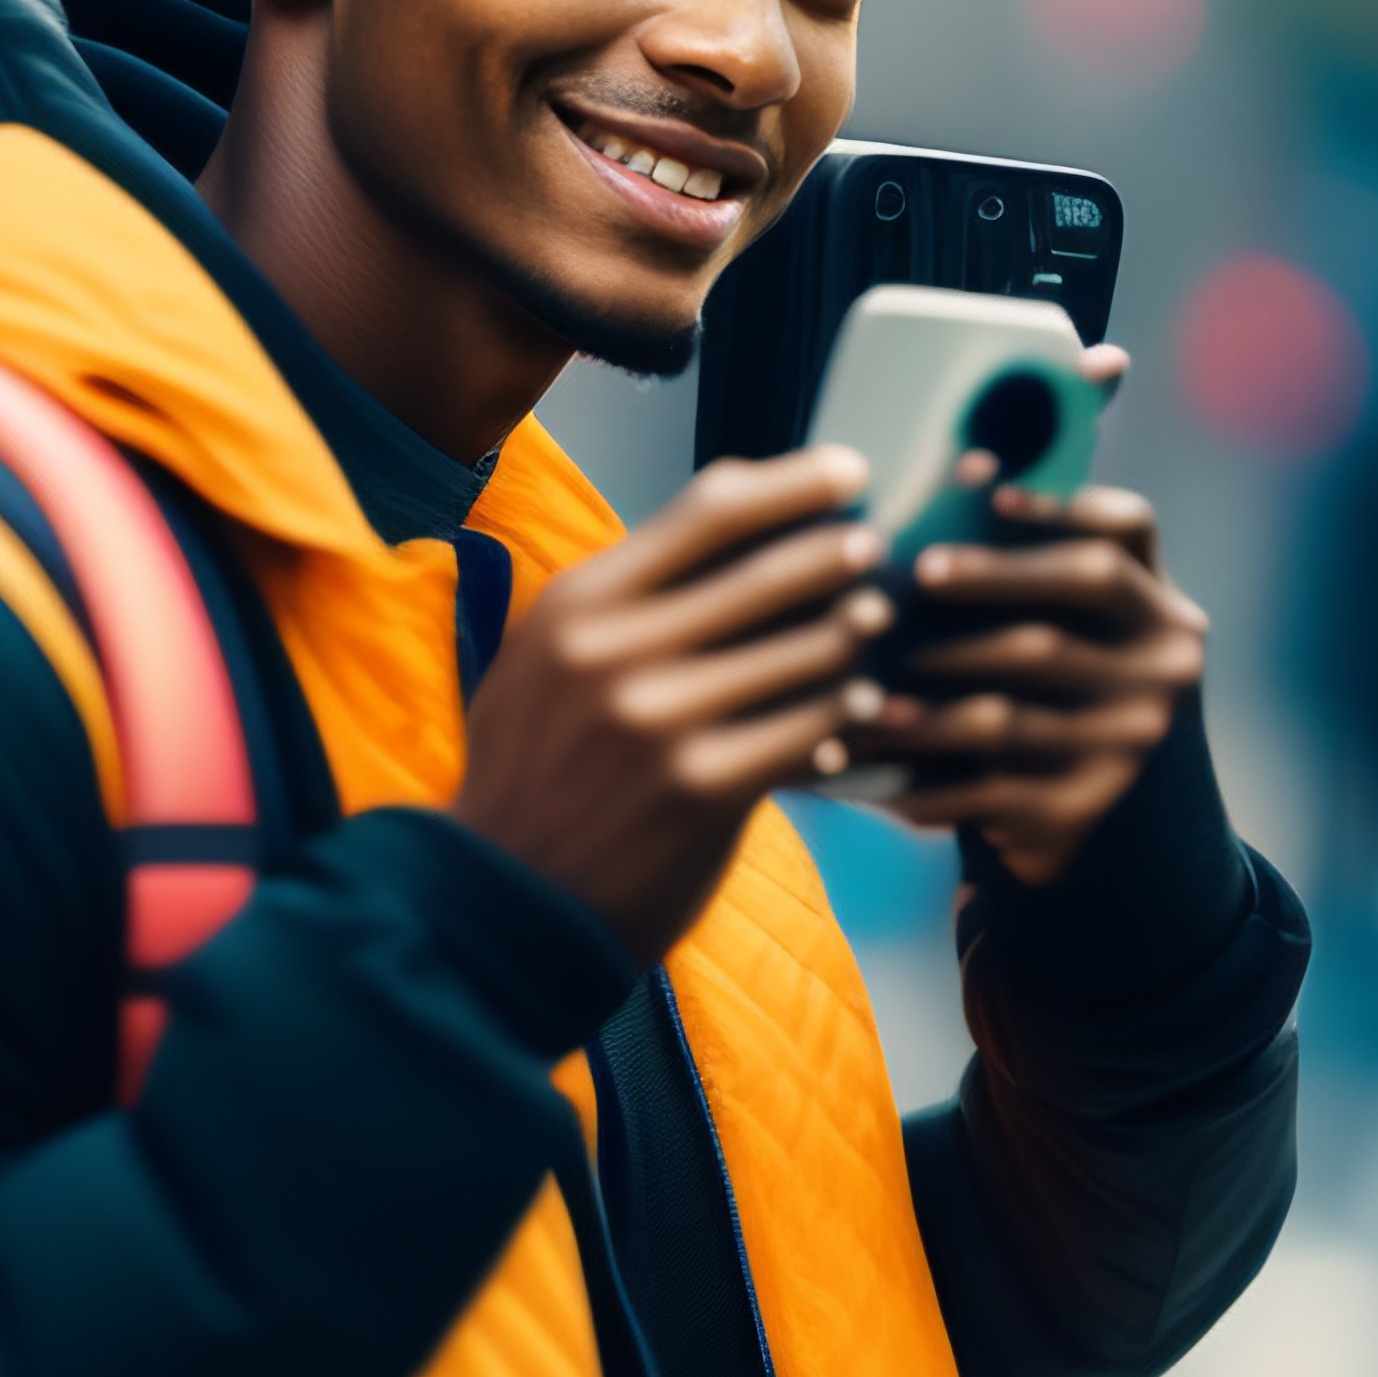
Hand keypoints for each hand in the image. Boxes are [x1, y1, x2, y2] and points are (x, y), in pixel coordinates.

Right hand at [454, 450, 895, 963]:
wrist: (501, 904)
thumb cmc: (535, 770)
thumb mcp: (546, 659)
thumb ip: (626, 595)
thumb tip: (735, 509)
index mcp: (578, 603)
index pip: (709, 509)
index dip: (795, 482)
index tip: (847, 472)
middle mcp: (615, 652)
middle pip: (767, 573)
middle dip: (839, 553)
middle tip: (876, 547)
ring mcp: (660, 722)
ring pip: (801, 653)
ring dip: (852, 635)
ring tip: (874, 625)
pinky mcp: (703, 791)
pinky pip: (807, 733)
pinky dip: (844, 718)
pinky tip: (863, 712)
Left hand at [835, 353, 1208, 885]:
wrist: (1122, 843)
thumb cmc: (1061, 704)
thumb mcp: (1077, 635)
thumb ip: (1032, 558)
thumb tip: (967, 443)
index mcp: (1157, 607)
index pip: (1127, 531)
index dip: (1059, 501)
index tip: (989, 487)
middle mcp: (1162, 665)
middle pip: (1072, 600)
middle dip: (984, 579)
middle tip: (906, 577)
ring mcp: (1130, 743)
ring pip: (1010, 704)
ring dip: (921, 693)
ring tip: (854, 685)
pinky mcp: (1083, 813)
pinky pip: (982, 785)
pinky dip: (910, 772)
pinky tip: (855, 758)